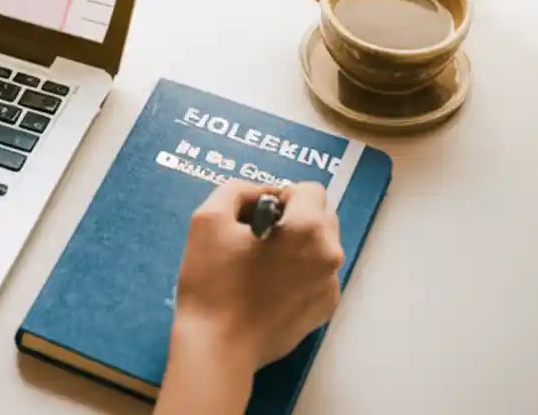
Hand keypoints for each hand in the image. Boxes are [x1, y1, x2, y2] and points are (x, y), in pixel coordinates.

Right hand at [174, 181, 343, 368]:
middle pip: (320, 216)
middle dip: (291, 218)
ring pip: (319, 248)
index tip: (253, 215)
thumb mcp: (208, 219)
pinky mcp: (323, 311)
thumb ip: (236, 191)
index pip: (309, 190)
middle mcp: (330, 255)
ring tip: (258, 265)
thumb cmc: (212, 283)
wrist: (218, 347)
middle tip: (254, 238)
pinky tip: (266, 289)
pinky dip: (297, 274)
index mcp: (308, 229)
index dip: (279, 195)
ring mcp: (330, 286)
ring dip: (295, 246)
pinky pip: (316, 276)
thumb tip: (258, 193)